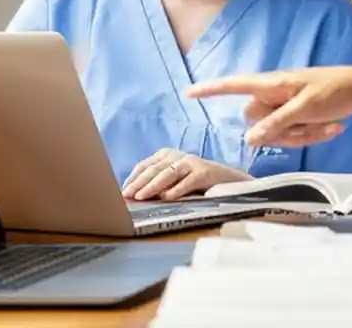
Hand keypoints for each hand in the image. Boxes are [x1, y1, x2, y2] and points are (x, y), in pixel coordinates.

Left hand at [121, 148, 248, 200]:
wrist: (229, 181)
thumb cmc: (196, 182)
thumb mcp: (174, 179)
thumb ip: (158, 183)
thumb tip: (136, 196)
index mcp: (167, 155)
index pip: (145, 165)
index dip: (133, 178)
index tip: (122, 191)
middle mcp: (178, 156)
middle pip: (154, 169)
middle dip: (138, 183)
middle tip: (126, 196)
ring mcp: (192, 162)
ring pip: (168, 173)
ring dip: (152, 185)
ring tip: (141, 196)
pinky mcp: (205, 172)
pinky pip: (188, 181)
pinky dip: (176, 189)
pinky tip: (166, 198)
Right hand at [186, 66, 351, 146]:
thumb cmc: (334, 91)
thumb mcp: (306, 109)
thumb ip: (277, 123)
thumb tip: (249, 139)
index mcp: (271, 84)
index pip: (233, 86)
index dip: (210, 90)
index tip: (188, 93)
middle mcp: (273, 94)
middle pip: (257, 121)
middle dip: (281, 131)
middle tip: (310, 123)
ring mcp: (285, 106)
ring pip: (276, 132)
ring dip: (301, 135)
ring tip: (327, 124)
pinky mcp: (297, 115)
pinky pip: (292, 133)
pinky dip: (311, 134)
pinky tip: (333, 128)